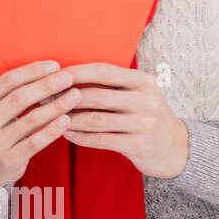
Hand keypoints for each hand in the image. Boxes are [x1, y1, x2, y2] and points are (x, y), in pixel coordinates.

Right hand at [0, 60, 81, 187]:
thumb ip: (8, 94)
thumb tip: (46, 71)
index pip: (7, 81)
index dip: (32, 71)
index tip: (54, 65)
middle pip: (19, 98)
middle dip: (46, 85)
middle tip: (68, 77)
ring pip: (30, 120)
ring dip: (56, 106)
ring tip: (74, 96)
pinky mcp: (8, 160)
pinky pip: (35, 142)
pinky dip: (52, 130)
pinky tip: (66, 120)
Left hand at [59, 63, 189, 178]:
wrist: (176, 148)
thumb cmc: (145, 115)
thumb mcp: (138, 92)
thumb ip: (111, 83)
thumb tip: (65, 75)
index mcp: (143, 81)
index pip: (103, 71)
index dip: (76, 72)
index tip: (53, 74)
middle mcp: (146, 100)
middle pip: (96, 96)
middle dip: (65, 98)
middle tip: (43, 99)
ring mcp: (144, 124)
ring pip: (96, 120)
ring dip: (69, 119)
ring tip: (50, 117)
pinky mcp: (140, 145)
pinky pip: (101, 140)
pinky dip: (80, 136)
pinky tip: (65, 134)